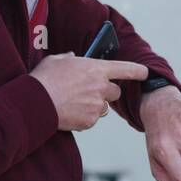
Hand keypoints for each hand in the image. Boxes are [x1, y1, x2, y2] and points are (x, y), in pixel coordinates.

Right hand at [29, 53, 147, 131]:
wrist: (35, 103)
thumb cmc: (45, 79)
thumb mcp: (57, 60)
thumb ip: (70, 58)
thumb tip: (74, 59)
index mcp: (96, 69)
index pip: (125, 69)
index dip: (137, 71)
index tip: (145, 73)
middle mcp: (101, 88)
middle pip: (115, 92)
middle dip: (106, 92)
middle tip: (90, 91)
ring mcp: (96, 106)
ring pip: (102, 107)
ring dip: (94, 105)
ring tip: (73, 102)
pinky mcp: (89, 121)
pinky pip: (92, 119)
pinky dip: (84, 117)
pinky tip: (69, 112)